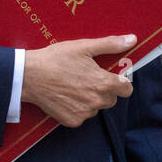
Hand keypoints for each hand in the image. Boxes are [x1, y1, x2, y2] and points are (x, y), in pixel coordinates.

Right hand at [21, 34, 135, 127]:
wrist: (30, 76)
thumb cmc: (56, 59)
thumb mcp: (84, 47)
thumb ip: (111, 44)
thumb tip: (132, 39)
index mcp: (104, 83)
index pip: (127, 89)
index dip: (121, 82)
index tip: (112, 76)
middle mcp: (97, 102)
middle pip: (111, 99)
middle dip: (103, 89)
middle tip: (87, 77)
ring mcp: (84, 113)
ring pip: (95, 107)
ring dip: (90, 99)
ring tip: (73, 85)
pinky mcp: (72, 121)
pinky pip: (82, 115)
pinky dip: (77, 108)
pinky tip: (66, 95)